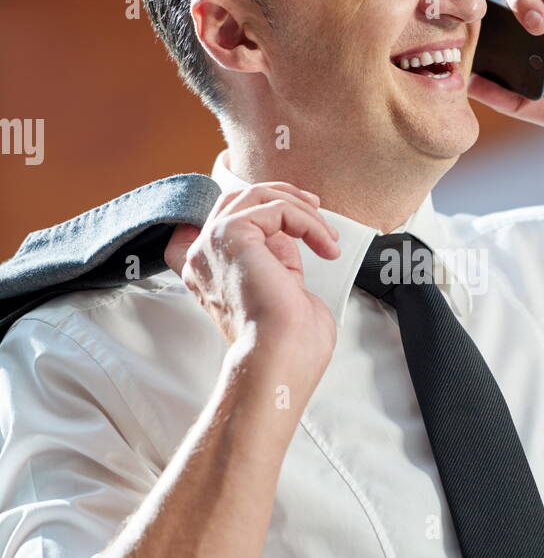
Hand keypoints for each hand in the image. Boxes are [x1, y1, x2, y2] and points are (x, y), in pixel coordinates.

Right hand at [164, 181, 339, 370]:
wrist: (280, 361)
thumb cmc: (285, 344)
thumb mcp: (280, 288)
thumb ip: (276, 256)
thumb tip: (288, 232)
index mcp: (208, 270)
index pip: (223, 220)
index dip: (260, 209)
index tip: (296, 217)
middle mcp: (202, 255)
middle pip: (238, 199)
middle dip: (282, 197)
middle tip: (316, 212)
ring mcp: (212, 244)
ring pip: (256, 196)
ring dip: (300, 210)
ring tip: (327, 237)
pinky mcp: (232, 235)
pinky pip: (276, 208)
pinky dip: (308, 222)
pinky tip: (325, 245)